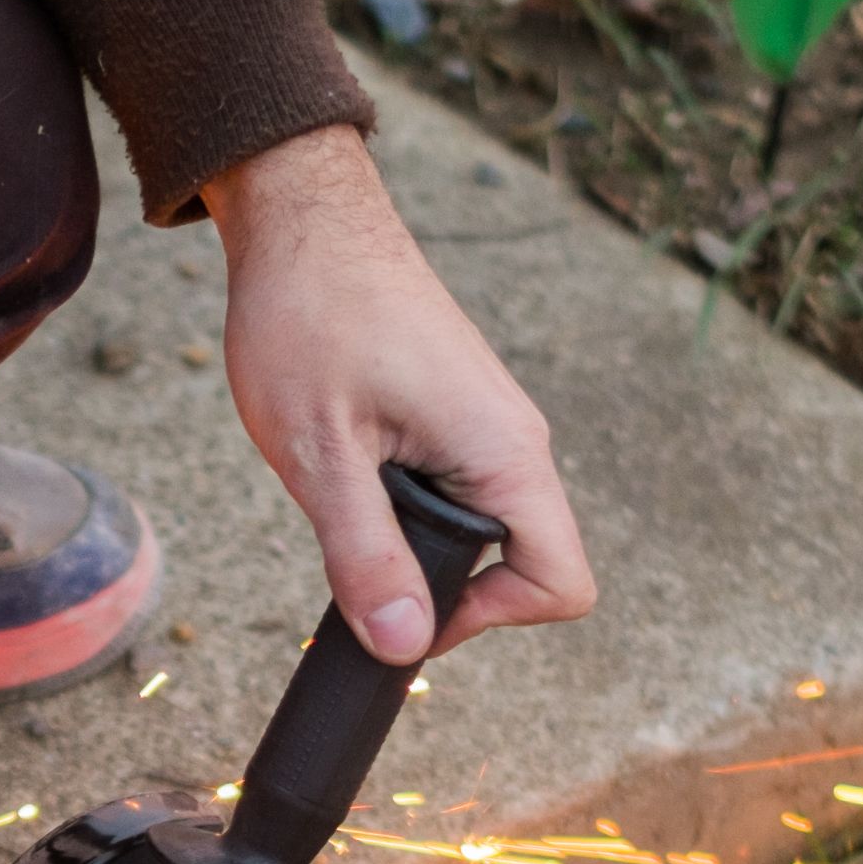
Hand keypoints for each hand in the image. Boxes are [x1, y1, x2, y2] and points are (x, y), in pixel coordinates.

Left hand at [203, 125, 595, 661]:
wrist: (301, 219)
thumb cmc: (310, 316)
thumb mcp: (323, 455)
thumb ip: (365, 556)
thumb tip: (403, 644)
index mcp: (505, 454)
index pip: (561, 585)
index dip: (491, 620)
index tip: (406, 602)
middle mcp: (515, 444)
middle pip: (522, 569)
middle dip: (441, 586)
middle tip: (356, 550)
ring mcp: (487, 430)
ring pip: (480, 535)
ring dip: (414, 544)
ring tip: (345, 493)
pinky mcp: (455, 419)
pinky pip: (454, 496)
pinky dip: (404, 508)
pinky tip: (350, 469)